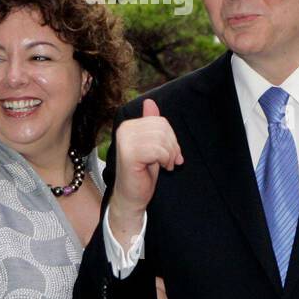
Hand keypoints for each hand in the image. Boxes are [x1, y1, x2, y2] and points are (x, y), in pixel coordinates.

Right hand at [111, 99, 183, 218]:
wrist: (132, 197)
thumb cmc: (142, 173)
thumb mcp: (151, 145)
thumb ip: (151, 125)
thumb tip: (150, 102)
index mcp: (129, 125)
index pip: (160, 121)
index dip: (172, 137)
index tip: (173, 153)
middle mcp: (124, 129)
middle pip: (162, 127)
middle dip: (172, 146)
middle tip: (170, 161)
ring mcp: (125, 140)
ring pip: (161, 139)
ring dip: (169, 155)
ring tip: (165, 164)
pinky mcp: (129, 153)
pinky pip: (158, 150)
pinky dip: (164, 160)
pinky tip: (161, 167)